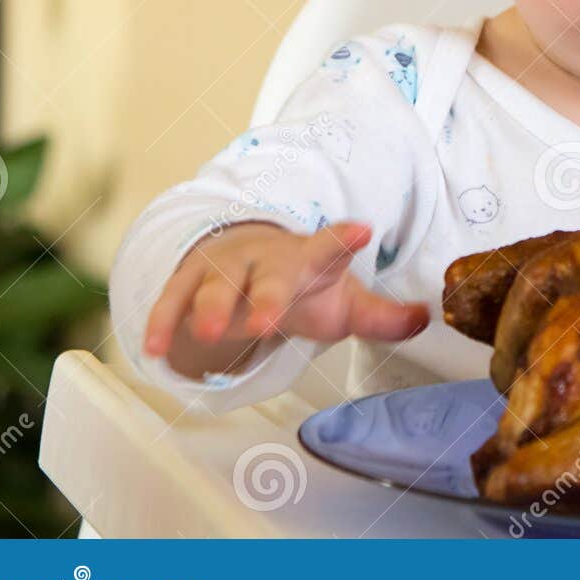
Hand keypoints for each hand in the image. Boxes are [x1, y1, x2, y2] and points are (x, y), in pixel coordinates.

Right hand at [142, 219, 429, 377]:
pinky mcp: (188, 281)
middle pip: (268, 277)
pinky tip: (153, 349)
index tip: (364, 230)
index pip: (331, 248)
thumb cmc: (302, 285)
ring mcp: (224, 268)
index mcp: (310, 258)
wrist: (247, 257)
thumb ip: (382, 317)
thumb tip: (425, 319)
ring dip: (207, 309)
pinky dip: (162, 322)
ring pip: (213, 287)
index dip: (345, 240)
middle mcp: (266, 259)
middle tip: (264, 322)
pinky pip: (171, 300)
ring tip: (202, 336)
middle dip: (265, 298)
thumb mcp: (343, 302)